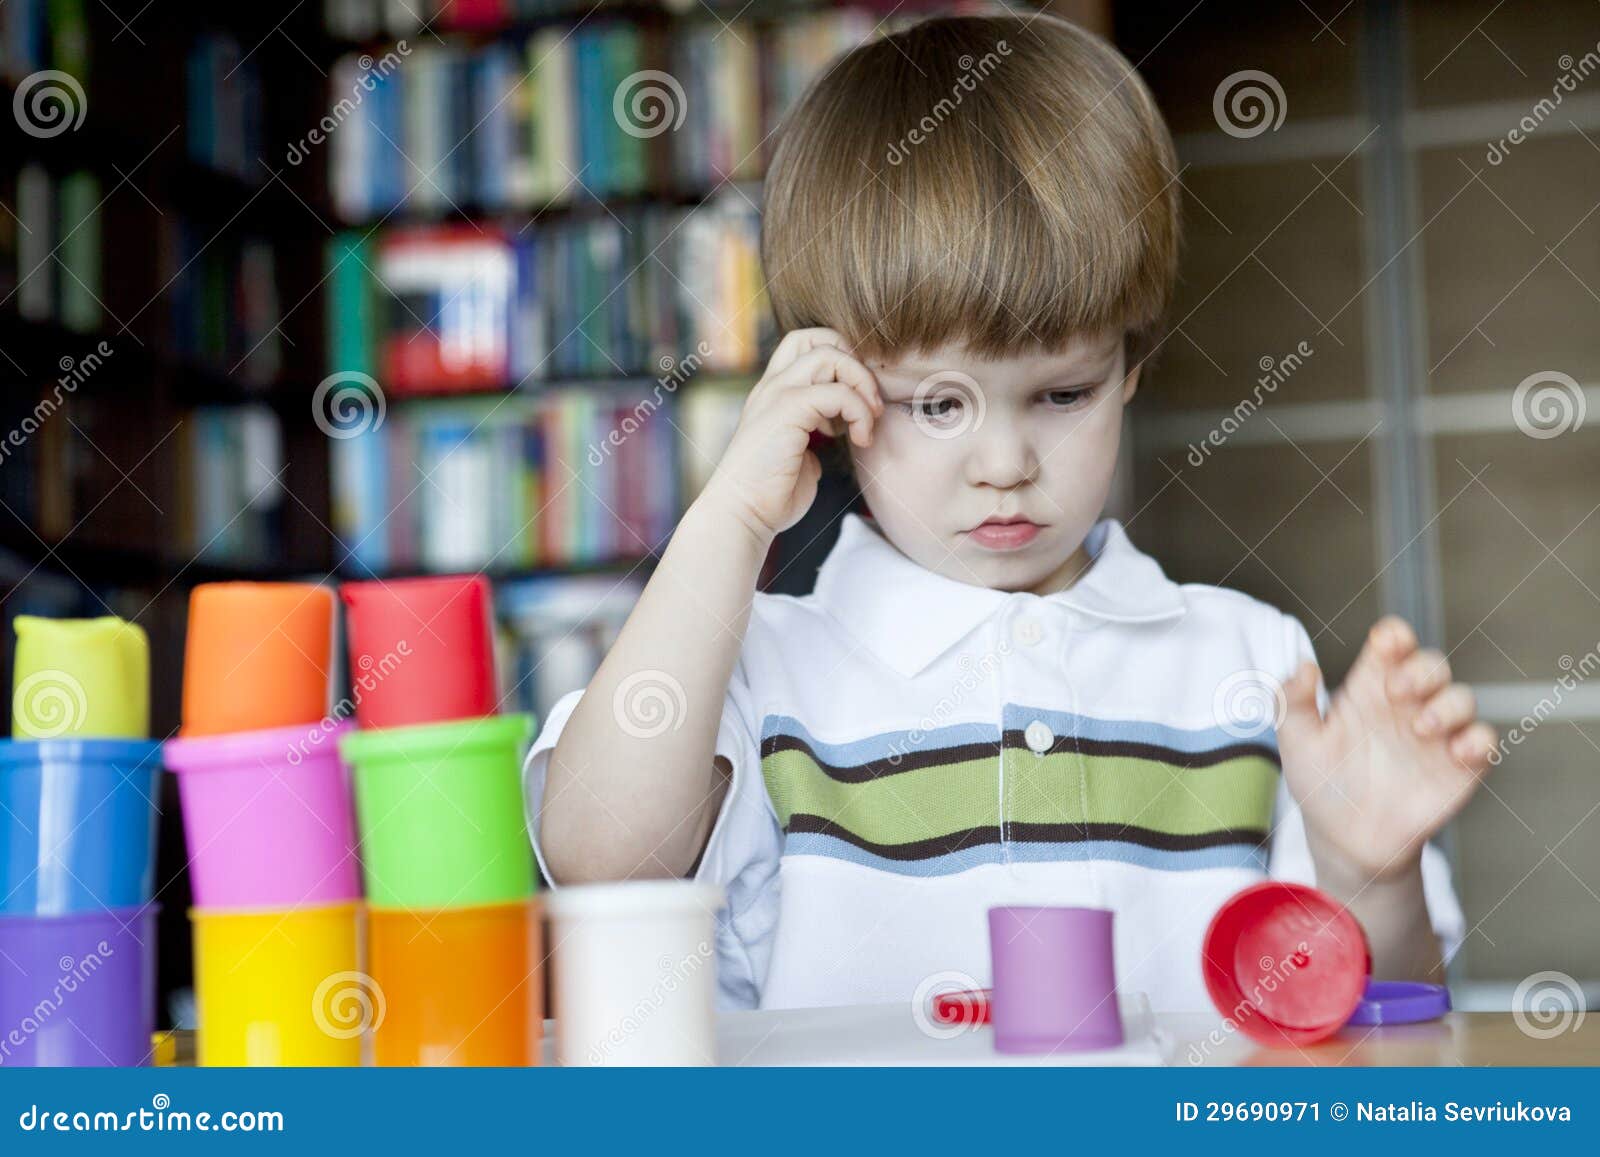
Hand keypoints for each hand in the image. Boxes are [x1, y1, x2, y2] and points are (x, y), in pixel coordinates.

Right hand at [697, 328, 881, 543]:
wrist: (742, 515)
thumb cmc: (770, 494)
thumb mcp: (799, 454)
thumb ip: (815, 434)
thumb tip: (836, 431)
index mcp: (774, 392)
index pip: (807, 344)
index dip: (841, 361)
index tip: (853, 403)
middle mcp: (773, 386)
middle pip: (820, 337)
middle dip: (856, 365)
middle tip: (869, 405)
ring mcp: (777, 394)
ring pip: (830, 354)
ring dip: (862, 385)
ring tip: (868, 421)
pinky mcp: (787, 411)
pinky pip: (837, 392)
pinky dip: (859, 412)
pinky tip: (858, 440)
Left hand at [1277, 615, 1497, 888]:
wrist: (1346, 841)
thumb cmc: (1321, 784)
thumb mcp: (1296, 742)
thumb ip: (1292, 702)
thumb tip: (1303, 664)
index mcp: (1370, 689)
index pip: (1392, 646)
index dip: (1394, 636)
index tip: (1386, 643)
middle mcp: (1407, 706)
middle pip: (1432, 665)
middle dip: (1421, 669)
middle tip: (1397, 691)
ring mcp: (1436, 735)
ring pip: (1462, 699)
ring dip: (1448, 705)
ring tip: (1421, 727)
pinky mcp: (1459, 767)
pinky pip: (1484, 741)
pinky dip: (1478, 740)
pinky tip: (1457, 751)